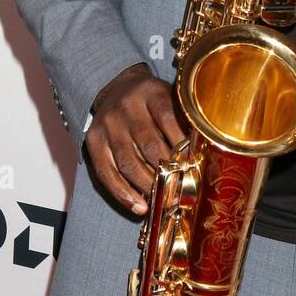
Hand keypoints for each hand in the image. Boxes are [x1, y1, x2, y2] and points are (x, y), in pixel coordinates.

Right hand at [83, 63, 188, 216]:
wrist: (116, 88)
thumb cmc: (152, 101)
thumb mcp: (169, 98)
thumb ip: (183, 120)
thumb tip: (202, 156)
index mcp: (150, 91)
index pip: (168, 118)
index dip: (182, 143)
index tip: (195, 164)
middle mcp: (126, 106)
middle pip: (149, 144)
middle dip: (168, 170)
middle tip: (182, 188)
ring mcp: (107, 124)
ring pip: (128, 162)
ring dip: (147, 186)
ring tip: (162, 200)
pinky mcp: (92, 140)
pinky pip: (106, 172)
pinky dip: (123, 193)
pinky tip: (138, 207)